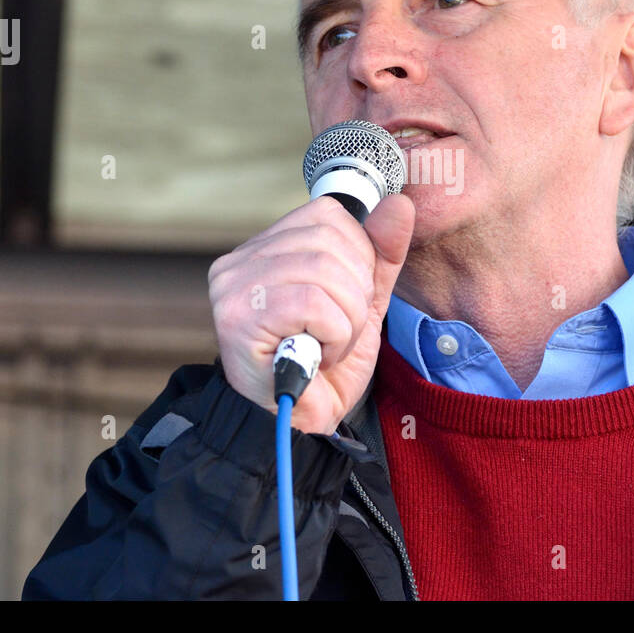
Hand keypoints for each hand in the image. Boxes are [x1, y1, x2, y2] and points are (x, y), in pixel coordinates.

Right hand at [207, 193, 414, 434]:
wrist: (298, 428)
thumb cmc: (323, 365)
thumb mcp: (362, 301)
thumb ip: (380, 253)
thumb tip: (400, 204)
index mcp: (263, 248)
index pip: (326, 214)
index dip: (357, 254)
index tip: (348, 299)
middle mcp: (238, 262)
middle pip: (329, 241)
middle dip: (356, 292)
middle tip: (340, 330)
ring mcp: (233, 288)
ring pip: (326, 272)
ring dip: (347, 319)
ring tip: (329, 345)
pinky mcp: (238, 318)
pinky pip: (314, 304)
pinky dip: (334, 335)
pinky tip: (319, 356)